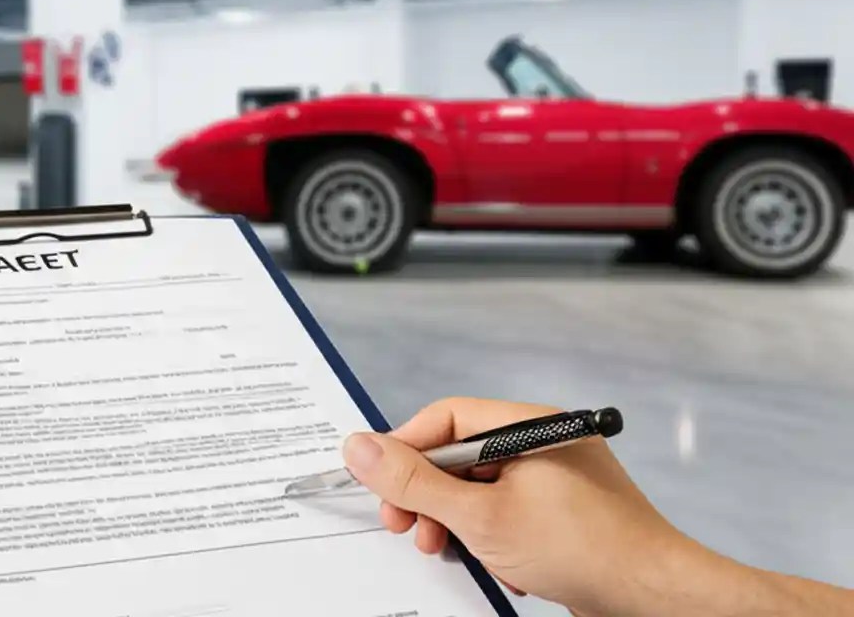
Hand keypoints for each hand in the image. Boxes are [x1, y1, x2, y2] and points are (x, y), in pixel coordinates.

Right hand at [342, 397, 687, 616]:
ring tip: (449, 551)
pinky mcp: (560, 511)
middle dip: (429, 496)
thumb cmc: (585, 549)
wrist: (652, 595)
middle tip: (409, 526)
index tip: (381, 484)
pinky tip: (499, 563)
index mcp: (526, 424)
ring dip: (457, 523)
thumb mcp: (480, 516)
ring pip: (479, 489)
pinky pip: (506, 511)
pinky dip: (491, 537)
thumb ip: (414, 482)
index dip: (406, 450)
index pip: (445, 418)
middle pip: (459, 455)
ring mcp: (553, 477)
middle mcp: (541, 443)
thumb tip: (361, 447)